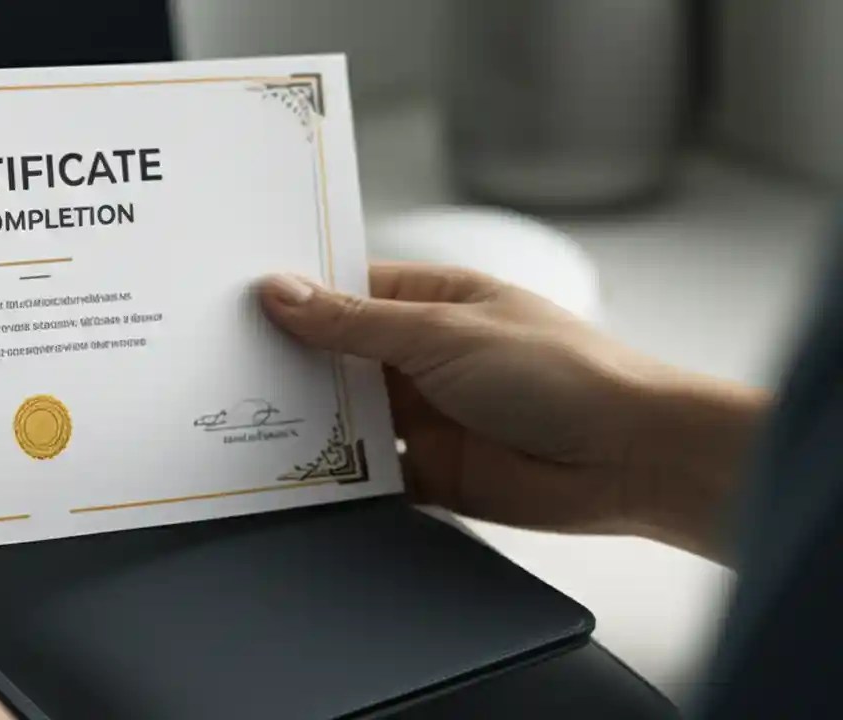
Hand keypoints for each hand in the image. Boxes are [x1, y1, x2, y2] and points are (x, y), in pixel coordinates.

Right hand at [259, 263, 766, 559]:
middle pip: (338, 354)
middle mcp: (424, 355)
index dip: (296, 294)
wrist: (629, 459)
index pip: (348, 290)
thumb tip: (280, 291)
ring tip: (237, 412)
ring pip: (345, 413)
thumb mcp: (443, 333)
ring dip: (306, 415)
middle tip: (219, 358)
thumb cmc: (560, 372)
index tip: (234, 298)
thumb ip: (356, 322)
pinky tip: (287, 469)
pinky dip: (333, 472)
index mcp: (434, 301)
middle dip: (290, 358)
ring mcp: (425, 415)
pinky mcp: (429, 471)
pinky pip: (366, 471)